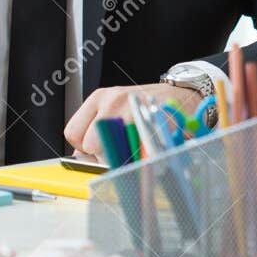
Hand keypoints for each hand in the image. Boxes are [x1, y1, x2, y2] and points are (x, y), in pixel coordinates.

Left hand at [64, 82, 201, 156]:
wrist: (183, 97)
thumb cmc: (147, 108)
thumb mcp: (114, 110)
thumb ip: (93, 132)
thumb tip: (80, 158)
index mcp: (99, 97)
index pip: (73, 133)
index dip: (85, 147)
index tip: (99, 147)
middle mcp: (113, 100)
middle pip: (91, 145)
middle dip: (104, 155)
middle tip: (121, 150)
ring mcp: (134, 109)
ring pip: (112, 151)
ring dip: (123, 158)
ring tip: (135, 149)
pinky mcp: (152, 120)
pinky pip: (138, 152)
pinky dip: (142, 157)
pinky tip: (148, 149)